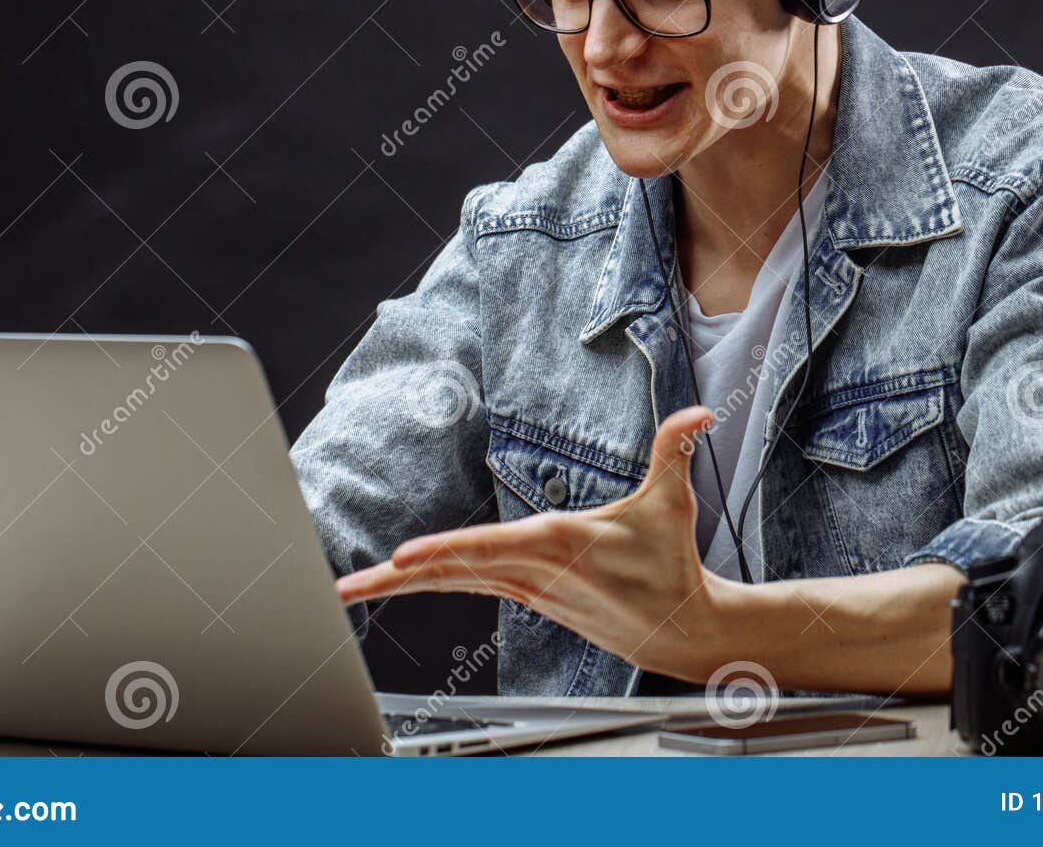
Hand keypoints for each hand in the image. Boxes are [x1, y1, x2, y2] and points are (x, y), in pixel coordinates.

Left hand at [335, 405, 741, 681]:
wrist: (679, 630)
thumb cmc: (670, 564)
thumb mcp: (672, 502)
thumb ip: (675, 448)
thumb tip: (698, 412)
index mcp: (558, 544)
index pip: (489, 546)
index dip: (443, 550)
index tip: (401, 557)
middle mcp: (533, 570)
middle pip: (453, 571)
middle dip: (395, 579)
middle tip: (344, 588)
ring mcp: (527, 590)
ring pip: (454, 584)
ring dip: (402, 585)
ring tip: (354, 587)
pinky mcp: (528, 597)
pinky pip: (470, 587)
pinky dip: (434, 582)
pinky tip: (404, 579)